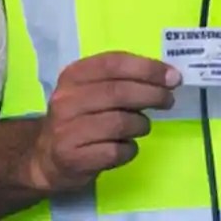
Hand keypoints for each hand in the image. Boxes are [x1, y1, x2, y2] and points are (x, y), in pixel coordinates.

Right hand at [25, 52, 179, 194]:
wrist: (47, 157)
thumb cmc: (81, 117)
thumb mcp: (92, 89)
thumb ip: (123, 79)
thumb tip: (168, 76)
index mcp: (73, 75)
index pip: (114, 64)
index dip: (148, 68)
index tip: (173, 77)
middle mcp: (66, 100)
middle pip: (120, 93)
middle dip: (152, 94)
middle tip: (169, 100)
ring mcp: (67, 130)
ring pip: (121, 123)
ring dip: (141, 125)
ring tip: (141, 126)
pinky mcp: (74, 158)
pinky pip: (117, 151)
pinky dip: (130, 148)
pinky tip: (125, 146)